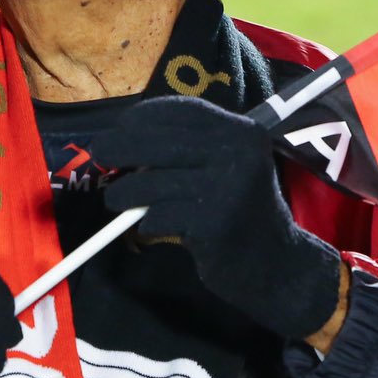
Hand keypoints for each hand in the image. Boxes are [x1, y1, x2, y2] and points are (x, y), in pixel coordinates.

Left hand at [101, 96, 345, 343]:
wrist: (279, 266)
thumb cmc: (243, 213)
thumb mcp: (230, 167)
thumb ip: (192, 149)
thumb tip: (126, 137)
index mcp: (242, 132)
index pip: (183, 110)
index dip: (145, 115)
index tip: (121, 125)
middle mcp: (237, 152)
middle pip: (158, 141)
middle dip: (119, 147)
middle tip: (98, 154)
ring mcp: (226, 187)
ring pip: (150, 181)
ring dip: (122, 193)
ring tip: (116, 201)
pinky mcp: (212, 222)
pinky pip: (158, 215)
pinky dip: (145, 222)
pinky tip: (151, 227)